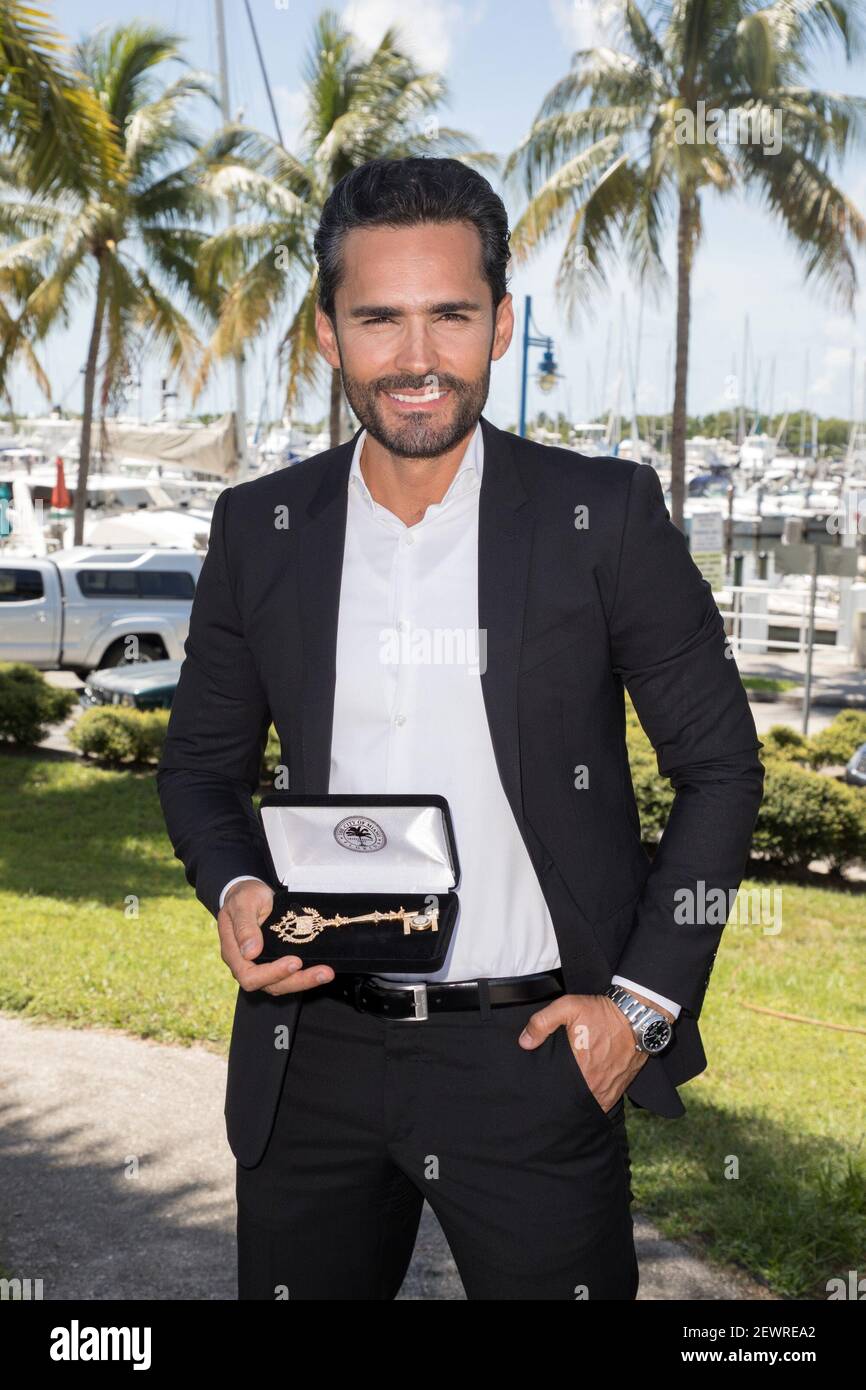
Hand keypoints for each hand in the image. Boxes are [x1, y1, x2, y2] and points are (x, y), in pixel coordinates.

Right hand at [217, 879, 334, 995]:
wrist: (251, 892)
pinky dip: (305, 975)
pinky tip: (321, 970)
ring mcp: (261, 966)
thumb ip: (244, 926)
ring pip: (282, 984)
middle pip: (270, 985)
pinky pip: (289, 976)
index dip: (272, 974)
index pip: (249, 975)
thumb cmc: (244, 896)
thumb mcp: (243, 903)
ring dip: (306, 980)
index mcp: (233, 953)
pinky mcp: (274, 962)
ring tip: (327, 973)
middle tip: (322, 973)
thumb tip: (250, 952)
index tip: (295, 962)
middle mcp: (247, 964)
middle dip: (298, 981)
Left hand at [518, 992, 651, 1112]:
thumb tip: (524, 1042)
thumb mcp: (568, 1007)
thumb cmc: (602, 1012)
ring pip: (588, 1104)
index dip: (547, 1090)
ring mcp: (609, 1089)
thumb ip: (542, 1022)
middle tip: (554, 1090)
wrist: (638, 1016)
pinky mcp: (621, 1088)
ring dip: (579, 1100)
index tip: (541, 1087)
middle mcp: (595, 1084)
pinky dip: (595, 1100)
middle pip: (571, 1100)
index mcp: (579, 1068)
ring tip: (568, 1094)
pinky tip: (587, 1093)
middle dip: (562, 1097)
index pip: (557, 1090)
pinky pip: (604, 1103)